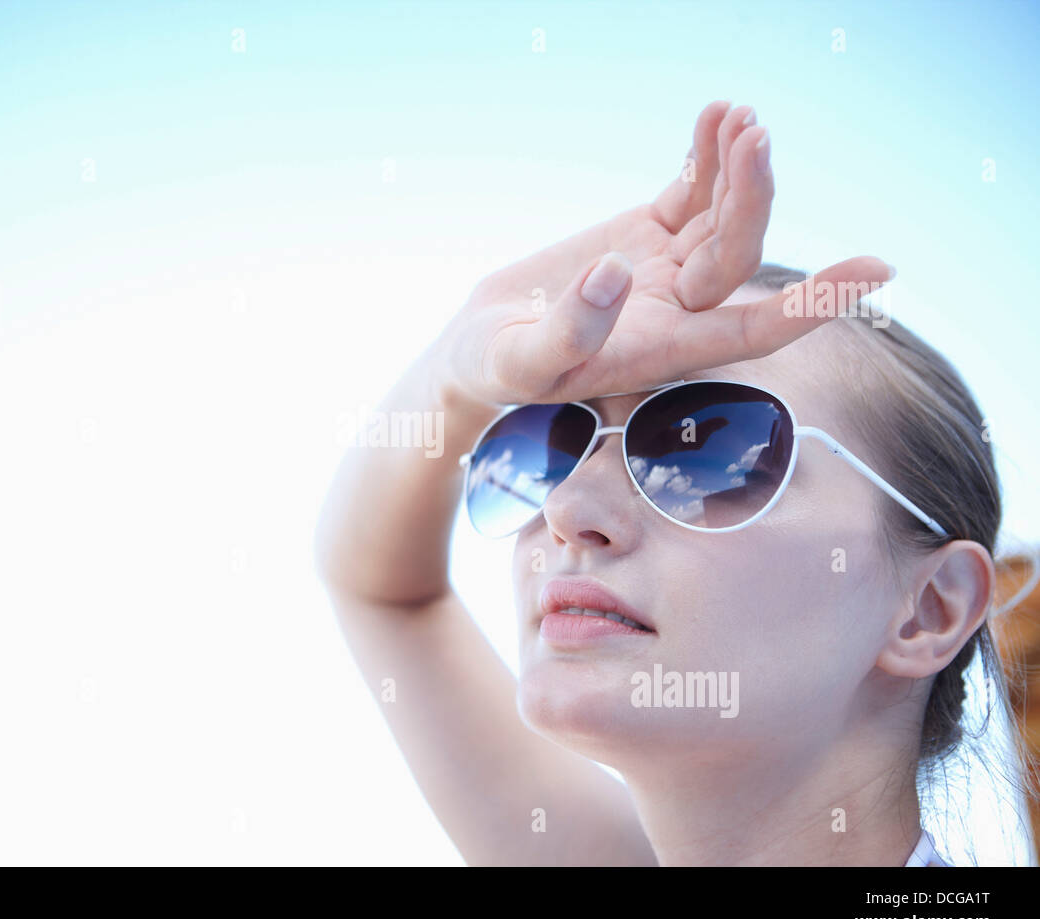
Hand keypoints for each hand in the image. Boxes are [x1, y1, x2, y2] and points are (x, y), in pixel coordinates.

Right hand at [434, 101, 892, 407]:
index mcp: (660, 350)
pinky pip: (689, 192)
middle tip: (753, 137)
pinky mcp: (647, 235)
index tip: (871, 275)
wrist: (479, 349)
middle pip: (737, 252)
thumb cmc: (497, 371)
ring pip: (721, 215)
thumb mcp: (520, 364)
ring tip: (739, 116)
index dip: (812, 305)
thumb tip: (613, 273)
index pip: (752, 331)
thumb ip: (567, 332)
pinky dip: (704, 156)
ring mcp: (667, 269)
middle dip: (752, 195)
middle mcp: (678, 309)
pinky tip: (716, 116)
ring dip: (735, 167)